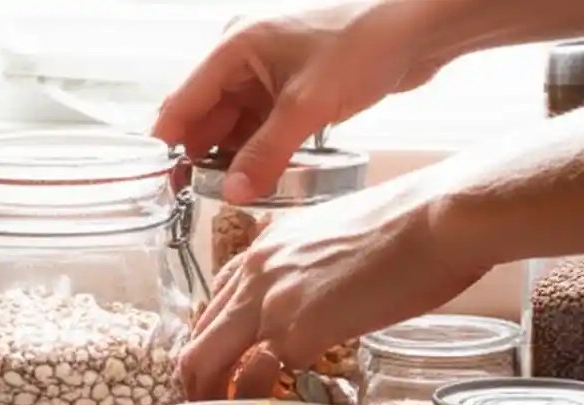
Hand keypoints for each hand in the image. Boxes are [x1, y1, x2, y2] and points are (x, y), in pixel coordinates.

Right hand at [153, 0, 447, 203]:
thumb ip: (264, 154)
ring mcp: (267, 73)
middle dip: (202, 156)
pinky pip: (261, 125)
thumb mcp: (307, 108)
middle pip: (205, 116)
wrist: (419, 27)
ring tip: (235, 192)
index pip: (183, 102)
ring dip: (233, 157)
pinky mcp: (291, 87)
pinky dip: (258, 149)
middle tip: (200, 198)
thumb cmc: (363, 45)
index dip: (169, 145)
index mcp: (233, 48)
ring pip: (234, 124)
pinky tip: (262, 175)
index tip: (164, 183)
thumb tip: (231, 195)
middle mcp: (243, 58)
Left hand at [179, 172, 491, 400]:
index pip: (217, 299)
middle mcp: (256, 271)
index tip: (221, 365)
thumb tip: (325, 295)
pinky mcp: (298, 332)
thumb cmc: (413, 224)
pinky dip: (257, 404)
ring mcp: (270, 302)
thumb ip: (315, 267)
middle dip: (195, 377)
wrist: (438, 218)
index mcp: (268, 247)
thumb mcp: (339, 236)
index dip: (213, 338)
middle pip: (199, 334)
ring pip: (209, 360)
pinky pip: (259, 379)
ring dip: (212, 397)